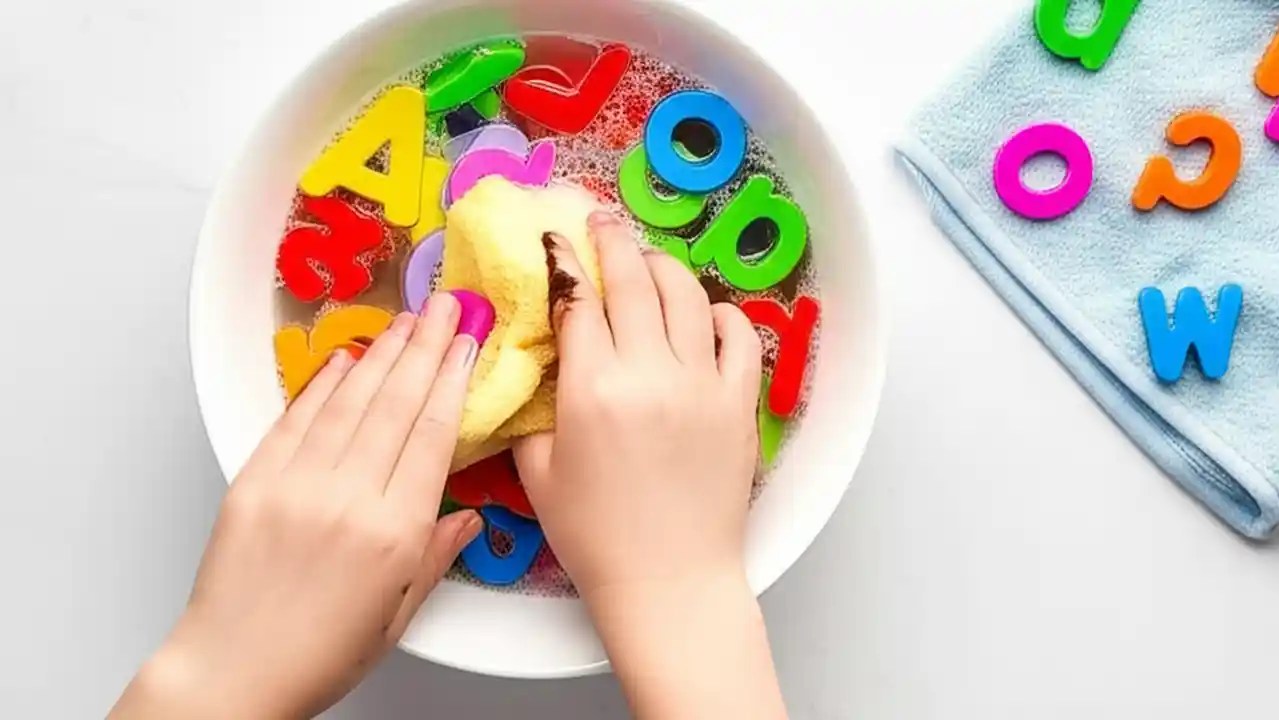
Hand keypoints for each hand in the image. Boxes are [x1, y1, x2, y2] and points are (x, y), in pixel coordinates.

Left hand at [111, 293, 482, 719]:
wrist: (232, 674)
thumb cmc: (319, 655)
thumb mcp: (397, 614)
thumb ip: (434, 557)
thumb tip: (466, 518)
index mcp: (393, 532)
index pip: (433, 435)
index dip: (453, 381)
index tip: (467, 344)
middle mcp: (349, 498)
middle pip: (397, 404)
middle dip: (426, 348)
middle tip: (444, 306)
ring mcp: (298, 485)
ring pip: (350, 402)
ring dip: (382, 355)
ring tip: (406, 320)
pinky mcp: (255, 483)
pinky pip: (297, 420)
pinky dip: (323, 385)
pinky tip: (345, 360)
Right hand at [515, 210, 762, 599]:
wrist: (669, 580)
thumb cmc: (596, 537)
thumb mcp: (540, 472)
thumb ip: (536, 409)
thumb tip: (543, 362)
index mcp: (593, 389)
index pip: (577, 301)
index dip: (562, 265)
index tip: (554, 243)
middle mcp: (650, 374)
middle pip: (632, 282)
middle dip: (610, 242)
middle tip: (599, 222)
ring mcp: (703, 385)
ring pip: (685, 296)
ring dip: (661, 266)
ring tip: (646, 258)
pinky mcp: (739, 404)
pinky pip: (738, 337)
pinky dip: (721, 314)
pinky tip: (704, 312)